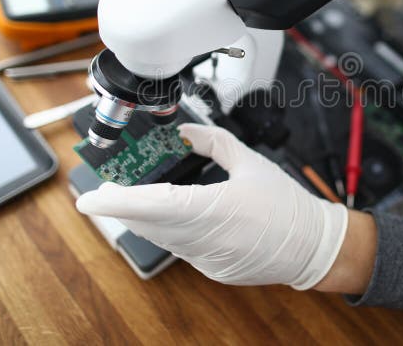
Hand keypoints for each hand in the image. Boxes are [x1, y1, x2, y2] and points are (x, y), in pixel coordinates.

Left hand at [76, 123, 347, 289]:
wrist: (312, 247)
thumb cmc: (287, 206)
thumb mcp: (251, 162)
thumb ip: (214, 142)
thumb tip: (187, 133)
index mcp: (217, 209)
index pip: (155, 206)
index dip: (118, 202)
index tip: (90, 198)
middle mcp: (207, 239)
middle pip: (148, 223)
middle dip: (122, 206)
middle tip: (103, 190)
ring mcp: (206, 259)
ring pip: (159, 237)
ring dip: (142, 217)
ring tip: (129, 198)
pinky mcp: (210, 269)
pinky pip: (177, 248)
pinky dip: (166, 230)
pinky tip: (167, 216)